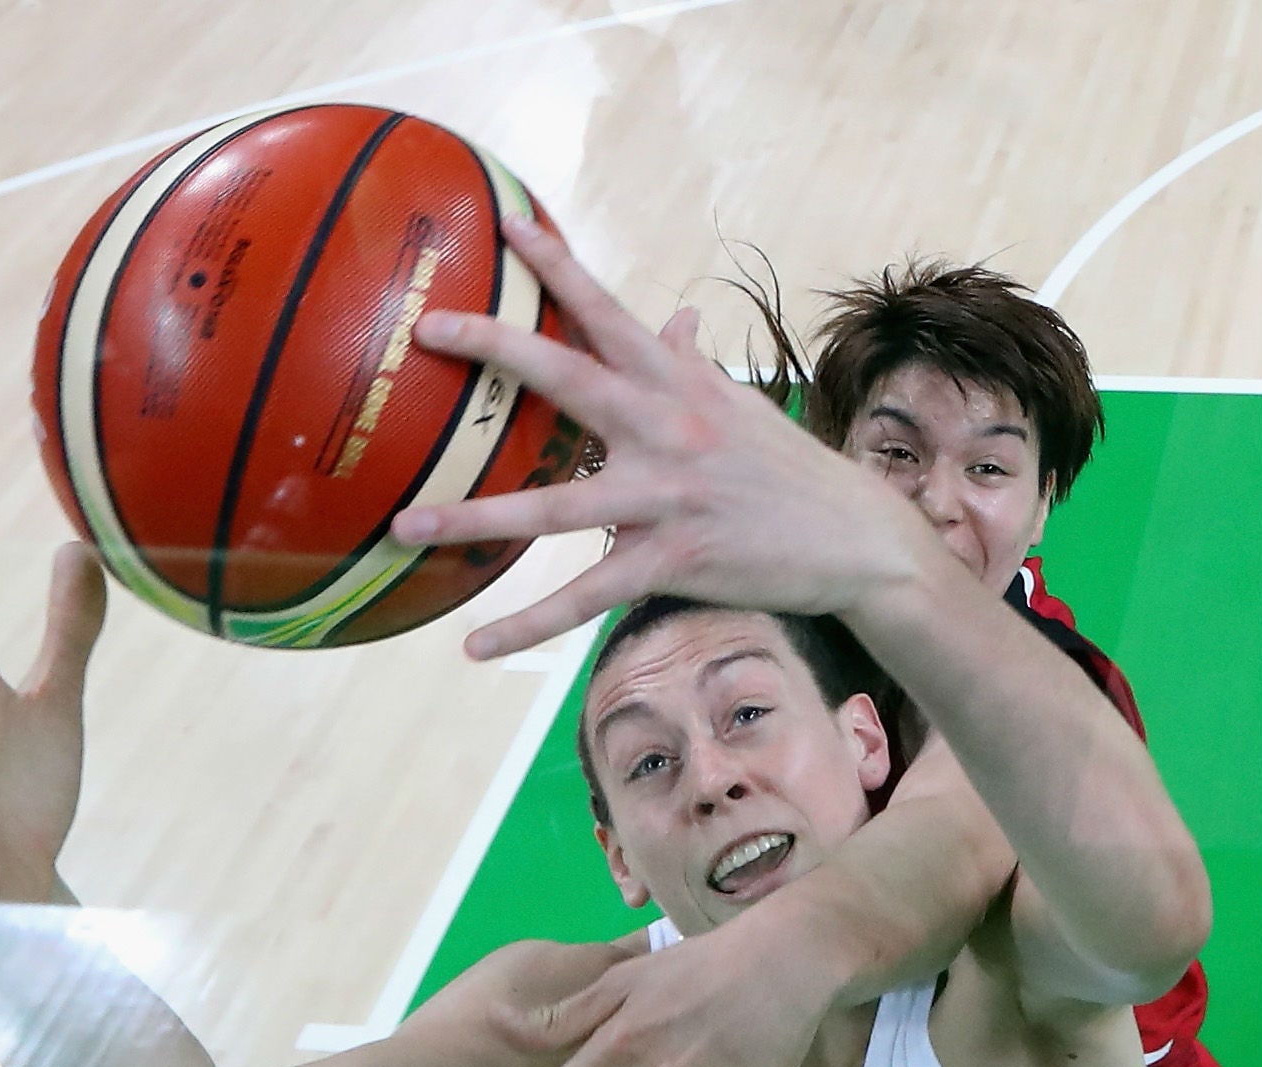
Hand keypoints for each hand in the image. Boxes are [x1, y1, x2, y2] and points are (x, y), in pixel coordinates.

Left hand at [391, 213, 923, 657]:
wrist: (857, 540)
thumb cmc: (788, 470)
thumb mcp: (739, 406)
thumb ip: (692, 362)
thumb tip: (677, 315)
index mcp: (679, 385)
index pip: (610, 312)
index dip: (558, 267)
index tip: (508, 225)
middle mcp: (667, 427)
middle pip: (568, 379)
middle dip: (496, 349)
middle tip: (428, 331)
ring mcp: (666, 497)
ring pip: (553, 507)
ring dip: (472, 517)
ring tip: (404, 525)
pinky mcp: (672, 561)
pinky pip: (584, 596)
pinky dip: (527, 624)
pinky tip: (474, 646)